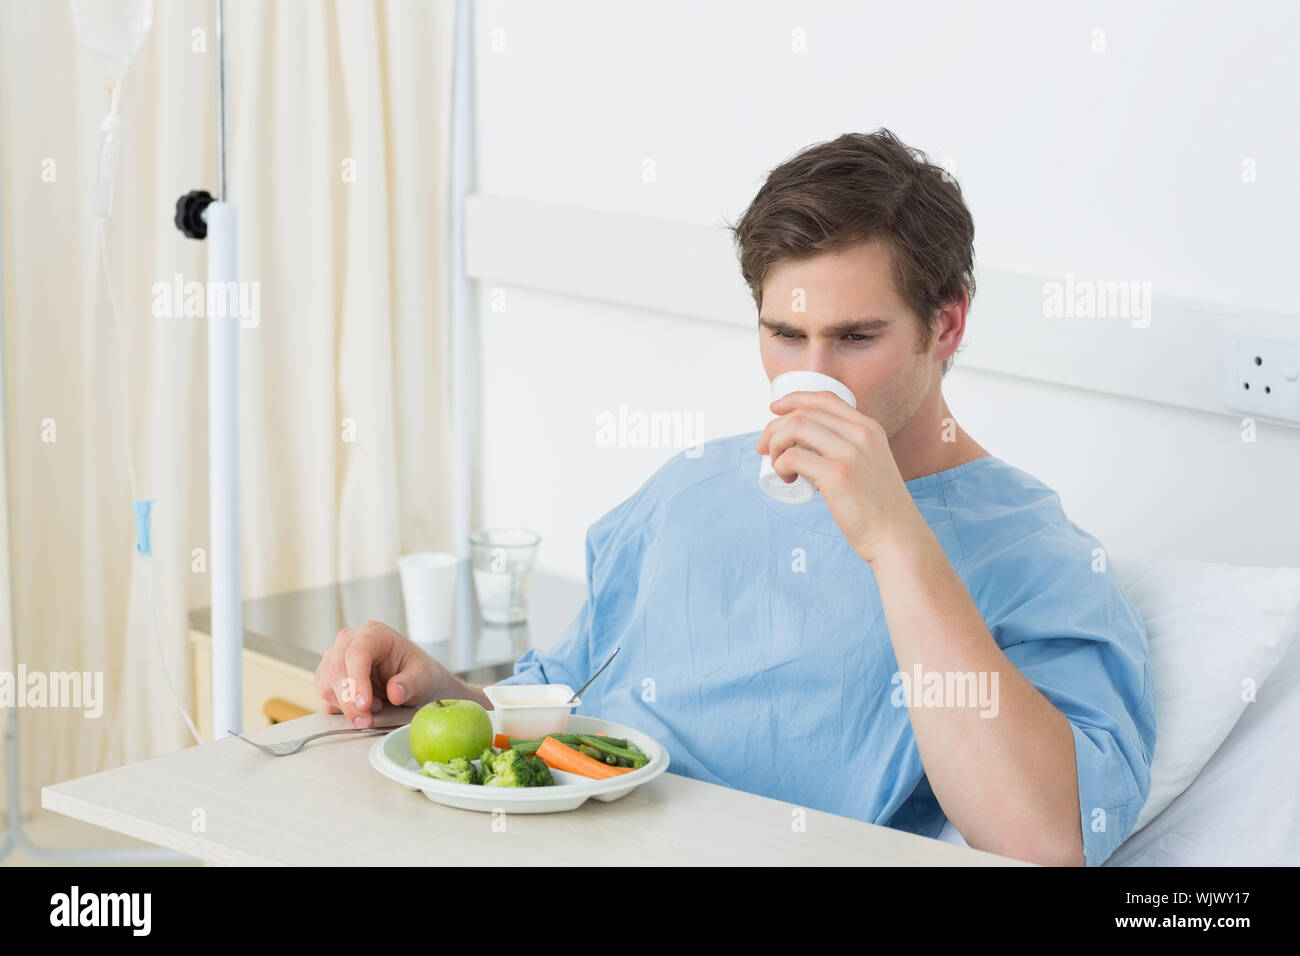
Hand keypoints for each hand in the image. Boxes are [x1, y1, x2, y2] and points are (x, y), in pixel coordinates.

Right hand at [314, 620, 443, 727]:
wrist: (412, 679)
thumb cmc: (417, 672)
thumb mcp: (424, 677)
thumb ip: (410, 683)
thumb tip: (395, 692)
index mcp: (374, 633)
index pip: (357, 654)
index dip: (357, 681)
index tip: (364, 705)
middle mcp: (350, 641)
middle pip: (337, 671)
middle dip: (349, 702)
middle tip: (366, 722)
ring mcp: (335, 657)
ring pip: (326, 685)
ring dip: (345, 707)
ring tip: (373, 711)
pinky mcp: (328, 675)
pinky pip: (324, 696)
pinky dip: (340, 709)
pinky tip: (361, 709)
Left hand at [754, 390, 920, 563]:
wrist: (896, 537)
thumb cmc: (878, 508)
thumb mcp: (871, 465)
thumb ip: (849, 450)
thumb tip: (806, 445)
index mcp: (870, 428)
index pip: (825, 398)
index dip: (794, 399)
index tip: (774, 409)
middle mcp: (862, 434)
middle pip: (804, 413)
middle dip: (775, 427)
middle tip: (765, 449)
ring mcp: (851, 453)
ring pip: (795, 428)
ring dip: (776, 445)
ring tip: (779, 467)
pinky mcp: (838, 474)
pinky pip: (793, 456)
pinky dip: (780, 465)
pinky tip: (787, 478)